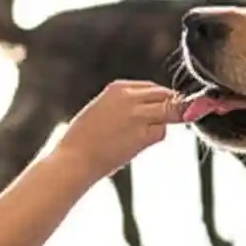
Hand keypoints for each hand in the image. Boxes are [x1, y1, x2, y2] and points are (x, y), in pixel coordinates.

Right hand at [55, 80, 184, 181]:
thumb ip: (126, 103)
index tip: (162, 108)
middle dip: (170, 107)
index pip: (152, 87)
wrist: (75, 159)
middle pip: (166, 95)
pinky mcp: (142, 135)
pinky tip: (138, 144)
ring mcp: (137, 115)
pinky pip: (162, 132)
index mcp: (118, 87)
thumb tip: (149, 107)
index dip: (160, 99)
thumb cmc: (83, 138)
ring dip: (166, 122)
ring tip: (145, 134)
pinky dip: (156, 137)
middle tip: (167, 121)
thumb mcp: (102, 107)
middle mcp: (130, 97)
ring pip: (170, 111)